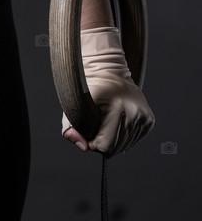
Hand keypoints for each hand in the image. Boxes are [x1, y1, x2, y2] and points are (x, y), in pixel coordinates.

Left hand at [61, 26, 154, 156]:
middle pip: (116, 148)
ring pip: (126, 147)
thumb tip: (83, 147)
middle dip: (103, 143)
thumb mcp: (74, 103)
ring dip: (114, 141)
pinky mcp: (149, 121)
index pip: (105, 145)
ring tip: (107, 124)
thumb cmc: (90, 87)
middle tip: (97, 128)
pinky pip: (134, 140)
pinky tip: (117, 123)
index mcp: (118, 108)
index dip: (93, 143)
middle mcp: (135, 113)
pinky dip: (124, 137)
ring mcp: (144, 117)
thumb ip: (70, 127)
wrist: (108, 71)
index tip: (88, 134)